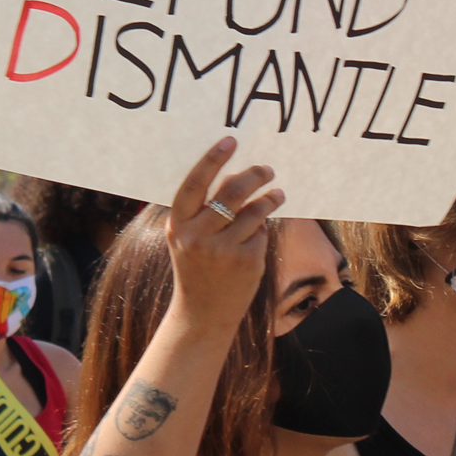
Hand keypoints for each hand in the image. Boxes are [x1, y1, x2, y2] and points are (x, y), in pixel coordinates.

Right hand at [165, 138, 283, 331]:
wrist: (202, 313)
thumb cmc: (197, 268)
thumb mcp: (189, 238)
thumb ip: (205, 210)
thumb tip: (237, 175)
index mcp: (178, 225)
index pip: (194, 183)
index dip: (211, 160)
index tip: (230, 141)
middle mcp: (198, 236)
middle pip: (232, 192)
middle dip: (254, 175)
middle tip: (267, 169)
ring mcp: (223, 250)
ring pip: (254, 211)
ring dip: (269, 198)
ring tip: (277, 195)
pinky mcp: (246, 262)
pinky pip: (261, 233)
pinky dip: (263, 230)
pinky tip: (259, 234)